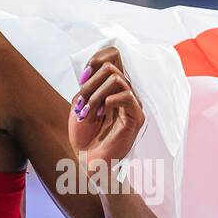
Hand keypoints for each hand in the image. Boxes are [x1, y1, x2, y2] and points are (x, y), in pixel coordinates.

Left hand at [68, 47, 145, 169]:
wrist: (86, 161)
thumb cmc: (83, 136)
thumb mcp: (80, 103)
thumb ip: (88, 84)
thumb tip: (95, 67)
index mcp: (113, 88)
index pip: (115, 56)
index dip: (97, 59)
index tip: (81, 78)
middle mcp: (125, 93)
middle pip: (112, 67)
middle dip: (90, 84)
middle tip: (81, 104)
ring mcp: (133, 104)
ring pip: (116, 79)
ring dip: (95, 95)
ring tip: (87, 112)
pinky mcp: (137, 117)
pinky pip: (126, 95)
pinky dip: (108, 101)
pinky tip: (101, 114)